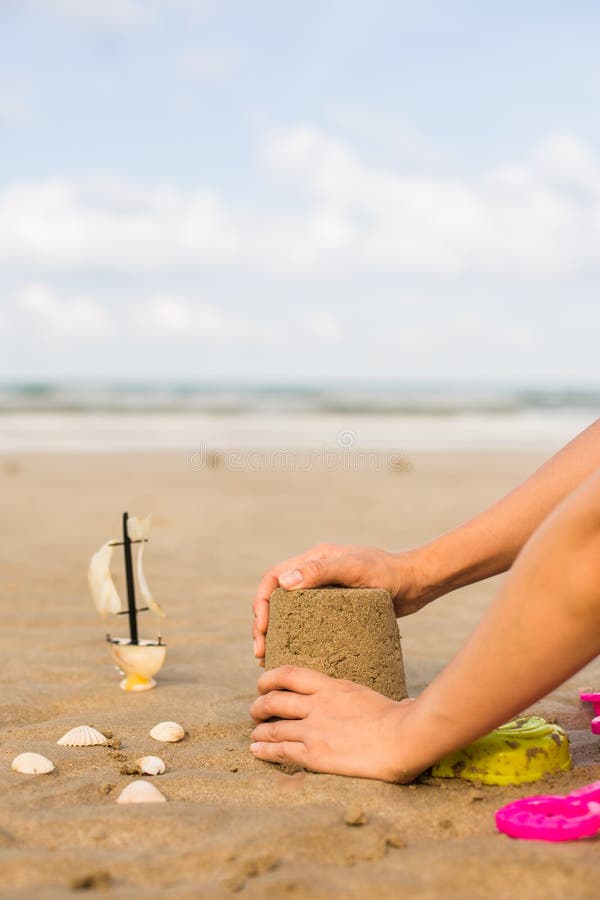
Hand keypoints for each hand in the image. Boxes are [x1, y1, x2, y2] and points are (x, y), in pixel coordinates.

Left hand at [249, 665, 418, 782]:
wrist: (405, 737)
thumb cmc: (404, 719)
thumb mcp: (386, 699)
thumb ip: (383, 701)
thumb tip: (406, 704)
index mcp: (333, 687)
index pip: (291, 674)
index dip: (271, 677)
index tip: (263, 683)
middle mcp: (318, 704)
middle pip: (274, 700)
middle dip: (260, 706)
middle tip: (255, 712)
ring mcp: (314, 729)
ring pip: (273, 727)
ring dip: (259, 731)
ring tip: (253, 734)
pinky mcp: (315, 754)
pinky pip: (281, 751)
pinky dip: (264, 751)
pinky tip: (256, 751)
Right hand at [252, 543, 431, 662]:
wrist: (416, 583)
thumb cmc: (387, 572)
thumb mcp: (354, 569)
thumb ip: (321, 571)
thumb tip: (284, 583)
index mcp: (313, 559)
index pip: (273, 579)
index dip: (261, 603)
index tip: (262, 629)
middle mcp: (314, 574)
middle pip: (276, 598)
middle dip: (263, 624)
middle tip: (260, 652)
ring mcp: (324, 592)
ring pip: (289, 613)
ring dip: (277, 634)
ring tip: (271, 659)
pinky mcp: (336, 609)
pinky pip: (308, 623)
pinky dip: (297, 639)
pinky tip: (297, 658)